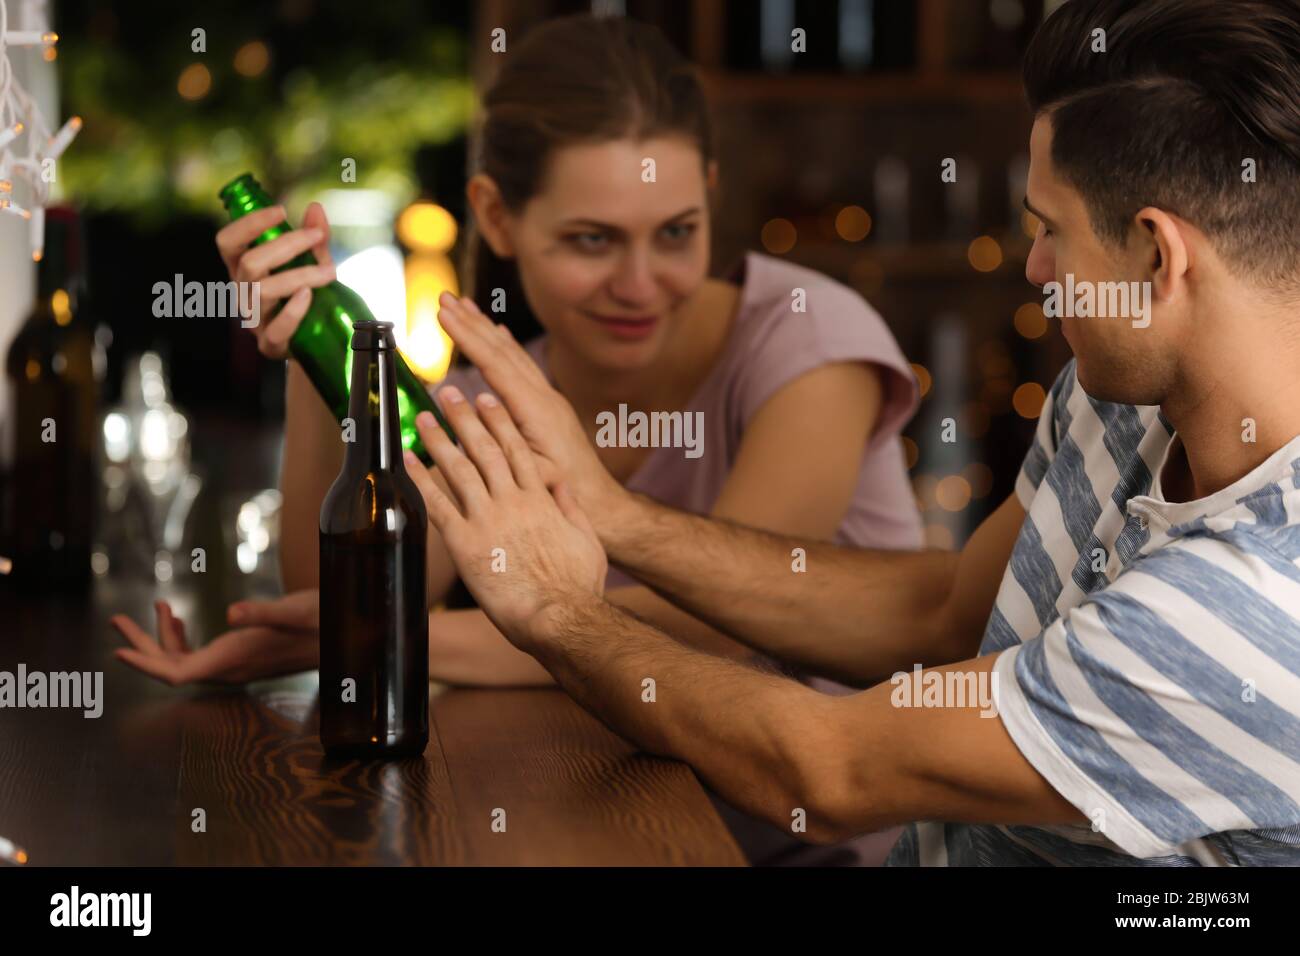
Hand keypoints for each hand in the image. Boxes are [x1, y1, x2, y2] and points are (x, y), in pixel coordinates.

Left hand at [111, 592, 319, 685]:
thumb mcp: (294, 610)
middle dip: (142, 645)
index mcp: (236, 658)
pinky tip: (180, 618)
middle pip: (173, 667)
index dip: (147, 664)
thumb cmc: (322, 620)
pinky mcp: (241, 657)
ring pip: (184, 660)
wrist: (346, 635)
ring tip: (156, 606)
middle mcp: (231, 667)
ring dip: (161, 638)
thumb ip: (263, 613)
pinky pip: (199, 656)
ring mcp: (236, 664)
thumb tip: (231, 613)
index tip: (118, 651)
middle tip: (116, 619)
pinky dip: (182, 637)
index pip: (178, 672)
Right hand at [215, 201, 336, 357]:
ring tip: (330, 271)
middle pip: (249, 263)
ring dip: (300, 276)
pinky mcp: (270, 345)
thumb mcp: (310, 264)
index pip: (227, 242)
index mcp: (242, 270)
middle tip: (317, 237)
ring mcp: (254, 321)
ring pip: (264, 291)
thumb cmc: (304, 297)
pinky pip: (276, 329)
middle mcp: (242, 293)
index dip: (248, 224)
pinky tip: (308, 296)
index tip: (281, 210)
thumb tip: (315, 208)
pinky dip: (293, 311)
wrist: (313, 343)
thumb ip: (313, 239)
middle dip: (286, 244)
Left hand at [404, 390, 607, 653]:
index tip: (486, 400)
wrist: (560, 615)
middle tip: (448, 393)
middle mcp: (513, 501)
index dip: (499, 422)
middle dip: (464, 418)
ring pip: (460, 470)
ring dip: (439, 439)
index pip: (517, 450)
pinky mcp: (467, 544)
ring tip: (422, 417)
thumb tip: (562, 487)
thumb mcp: (587, 540)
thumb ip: (570, 509)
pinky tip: (409, 462)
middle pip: (485, 450)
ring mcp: (488, 520)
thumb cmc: (578, 586)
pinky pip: (439, 506)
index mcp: (542, 499)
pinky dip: (422, 480)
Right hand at [434, 292, 626, 532]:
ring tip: (464, 305)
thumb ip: (499, 443)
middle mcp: (544, 396)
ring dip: (485, 328)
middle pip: (502, 350)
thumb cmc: (563, 493)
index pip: (494, 364)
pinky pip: (523, 366)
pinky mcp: (549, 406)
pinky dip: (505, 346)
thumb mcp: (528, 472)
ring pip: (513, 354)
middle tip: (444, 297)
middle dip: (470, 323)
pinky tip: (497, 333)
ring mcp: (549, 399)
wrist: (598, 502)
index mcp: (536, 410)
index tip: (444, 315)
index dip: (467, 338)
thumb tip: (467, 411)